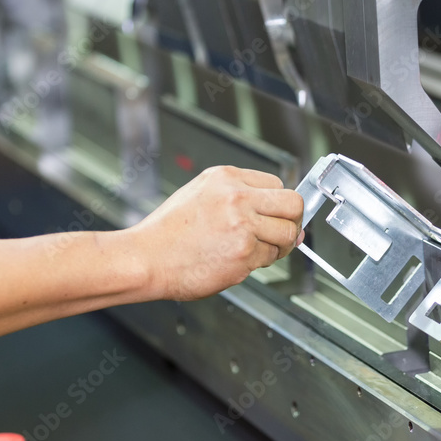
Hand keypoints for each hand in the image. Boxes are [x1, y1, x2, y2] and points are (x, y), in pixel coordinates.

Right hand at [131, 166, 304, 300]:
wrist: (147, 258)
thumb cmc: (169, 233)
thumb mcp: (200, 195)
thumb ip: (239, 197)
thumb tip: (278, 212)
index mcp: (226, 178)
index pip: (277, 184)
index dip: (279, 204)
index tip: (277, 215)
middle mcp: (237, 197)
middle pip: (292, 205)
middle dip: (293, 221)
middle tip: (284, 233)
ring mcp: (242, 225)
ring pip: (287, 234)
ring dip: (279, 246)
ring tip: (256, 249)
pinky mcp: (243, 253)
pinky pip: (269, 257)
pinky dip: (260, 262)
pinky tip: (237, 260)